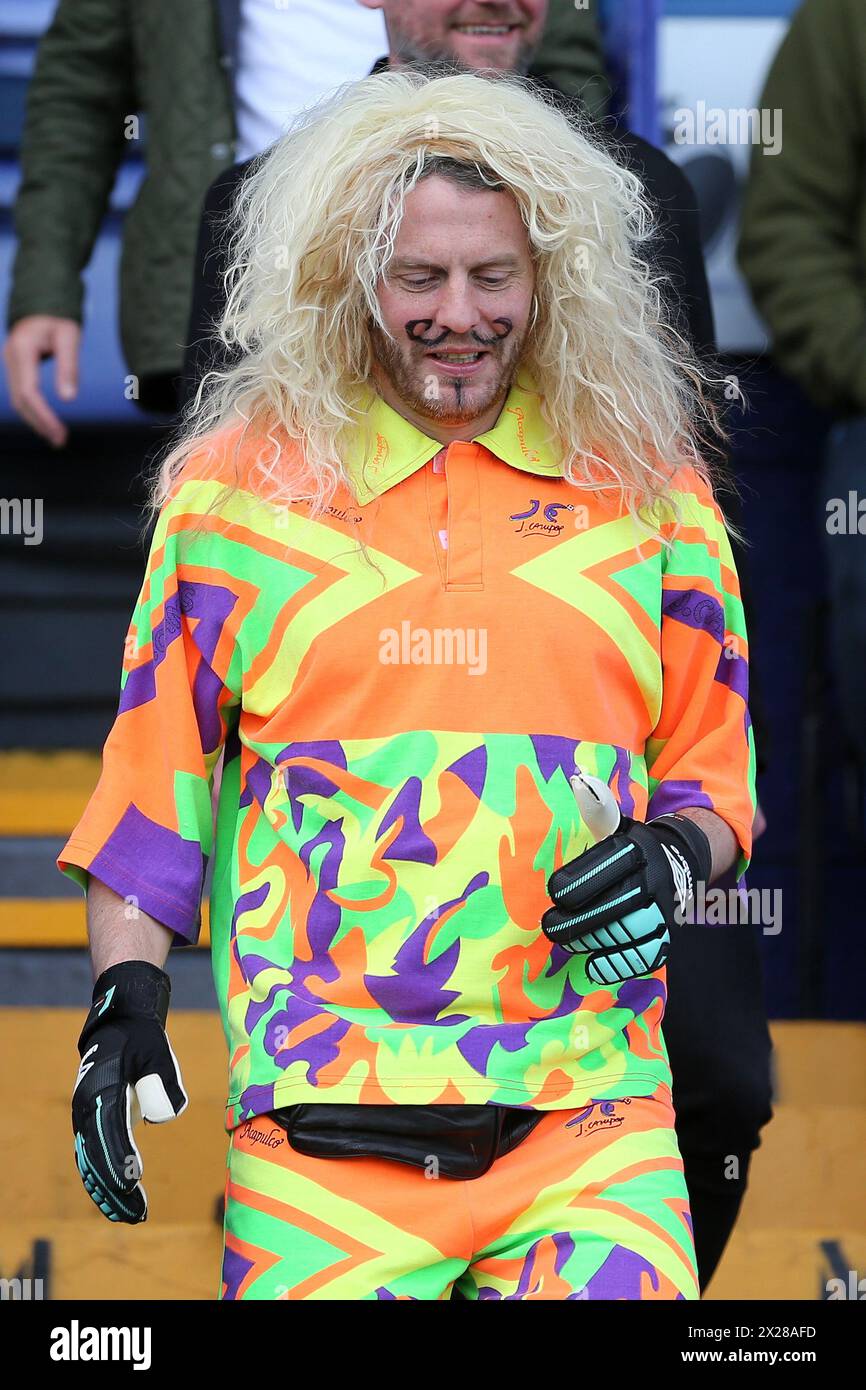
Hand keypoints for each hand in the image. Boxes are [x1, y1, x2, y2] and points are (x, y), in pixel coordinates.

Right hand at [3, 315, 80, 445]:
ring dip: (35, 420)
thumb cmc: (58, 318)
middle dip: (40, 423)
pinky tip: (47, 423)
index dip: (43, 415)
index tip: (60, 432)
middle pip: (20, 400)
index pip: (28, 392)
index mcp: (22, 349)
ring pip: (17, 400)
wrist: (41, 304)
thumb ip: (69, 366)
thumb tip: (68, 399)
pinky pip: (20, 395)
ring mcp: (9, 364)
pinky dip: (32, 411)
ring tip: (56, 437)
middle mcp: (11, 358)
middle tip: (61, 441)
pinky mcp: (14, 369)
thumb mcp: (69, 336)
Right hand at [72, 960, 186, 1223]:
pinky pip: (92, 1158)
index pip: (109, 1128)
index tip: (131, 1180)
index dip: (119, 1155)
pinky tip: (118, 1201)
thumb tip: (166, 1115)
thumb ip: (163, 1080)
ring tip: (131, 1216)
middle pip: (98, 1153)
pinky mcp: (90, 1124)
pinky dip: (102, 1180)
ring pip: (91, 1161)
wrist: (118, 1026)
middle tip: (137, 1214)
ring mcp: (84, 1117)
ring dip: (108, 1191)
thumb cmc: (142, 1040)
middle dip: (115, 1186)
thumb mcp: (158, 1051)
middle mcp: (86, 1106)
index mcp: (102, 1087)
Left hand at [541, 812, 711, 984]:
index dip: (576, 881)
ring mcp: (667, 910)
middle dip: (576, 920)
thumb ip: (596, 809)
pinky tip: (592, 964)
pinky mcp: (670, 936)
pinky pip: (645, 956)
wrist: (682, 864)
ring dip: (591, 940)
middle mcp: (657, 878)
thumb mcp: (617, 825)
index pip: (607, 865)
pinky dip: (617, 964)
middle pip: (615, 904)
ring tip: (567, 940)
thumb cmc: (633, 847)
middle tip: (550, 925)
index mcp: (640, 848)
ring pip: (628, 932)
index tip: (554, 893)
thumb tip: (578, 781)